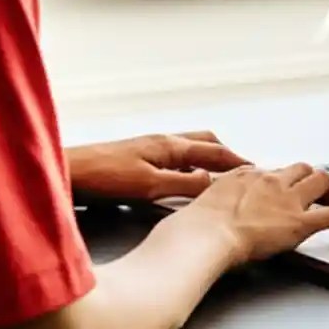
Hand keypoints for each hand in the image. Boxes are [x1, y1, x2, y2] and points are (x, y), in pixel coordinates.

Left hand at [67, 132, 249, 202]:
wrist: (70, 170)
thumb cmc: (106, 176)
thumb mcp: (151, 186)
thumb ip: (185, 184)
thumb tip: (214, 181)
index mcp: (171, 146)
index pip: (214, 151)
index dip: (237, 161)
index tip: (257, 169)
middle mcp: (163, 141)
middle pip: (204, 142)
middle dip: (226, 154)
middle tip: (243, 169)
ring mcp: (150, 147)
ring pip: (189, 149)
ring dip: (208, 159)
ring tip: (220, 174)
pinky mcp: (138, 157)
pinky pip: (175, 158)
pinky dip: (190, 166)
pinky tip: (185, 179)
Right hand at [173, 163, 328, 265]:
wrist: (204, 237)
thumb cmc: (195, 228)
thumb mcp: (198, 207)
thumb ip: (209, 206)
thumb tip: (203, 217)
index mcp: (244, 176)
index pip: (270, 172)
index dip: (280, 182)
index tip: (282, 190)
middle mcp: (270, 181)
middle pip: (301, 168)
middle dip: (310, 179)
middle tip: (314, 194)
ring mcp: (288, 199)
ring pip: (322, 180)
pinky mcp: (301, 221)